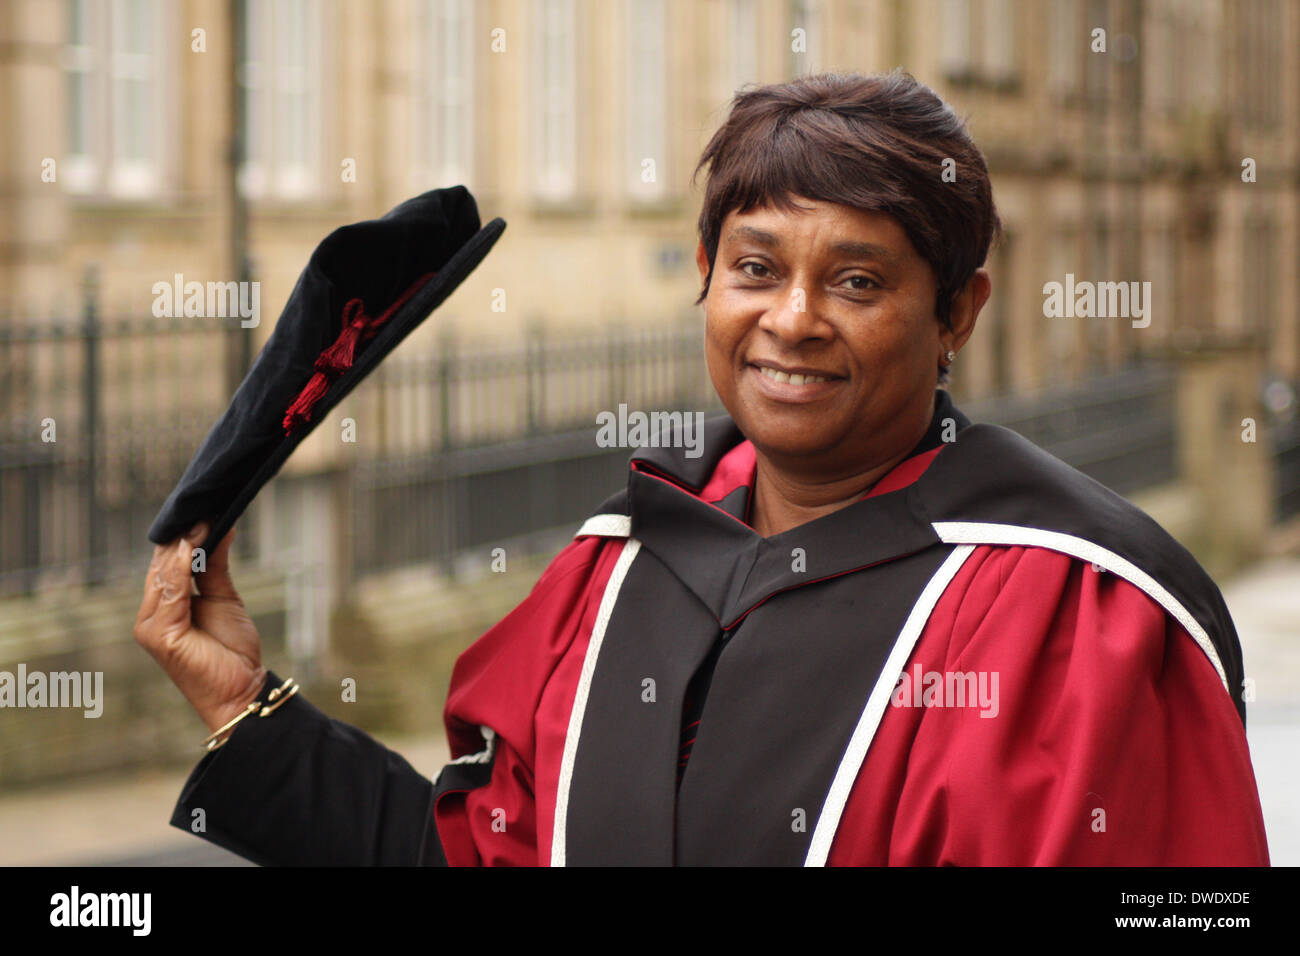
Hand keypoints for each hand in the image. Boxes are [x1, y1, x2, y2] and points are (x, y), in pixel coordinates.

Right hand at [133, 522, 266, 735]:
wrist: (243, 688)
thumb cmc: (232, 650)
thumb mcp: (224, 598)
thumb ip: (215, 566)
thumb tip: (221, 528)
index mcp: (162, 607)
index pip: (166, 564)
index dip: (182, 536)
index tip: (203, 510)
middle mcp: (151, 615)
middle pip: (162, 566)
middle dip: (183, 536)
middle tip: (205, 508)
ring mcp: (152, 626)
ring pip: (164, 575)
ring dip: (183, 546)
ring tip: (203, 521)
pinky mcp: (160, 636)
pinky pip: (170, 594)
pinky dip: (181, 568)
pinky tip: (191, 547)